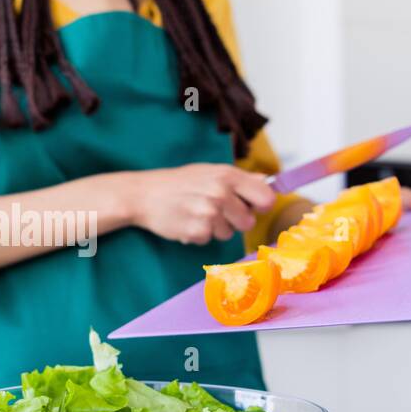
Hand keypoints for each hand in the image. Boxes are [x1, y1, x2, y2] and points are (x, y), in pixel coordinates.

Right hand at [129, 164, 275, 244]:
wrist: (144, 194)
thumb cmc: (178, 183)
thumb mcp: (210, 172)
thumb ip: (239, 179)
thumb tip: (266, 182)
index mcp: (227, 175)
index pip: (265, 198)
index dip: (260, 205)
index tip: (251, 206)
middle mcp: (220, 193)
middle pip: (248, 221)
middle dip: (234, 220)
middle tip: (215, 210)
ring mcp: (209, 213)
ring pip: (228, 233)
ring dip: (215, 228)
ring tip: (196, 213)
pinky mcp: (197, 230)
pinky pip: (209, 239)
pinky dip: (199, 234)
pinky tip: (186, 221)